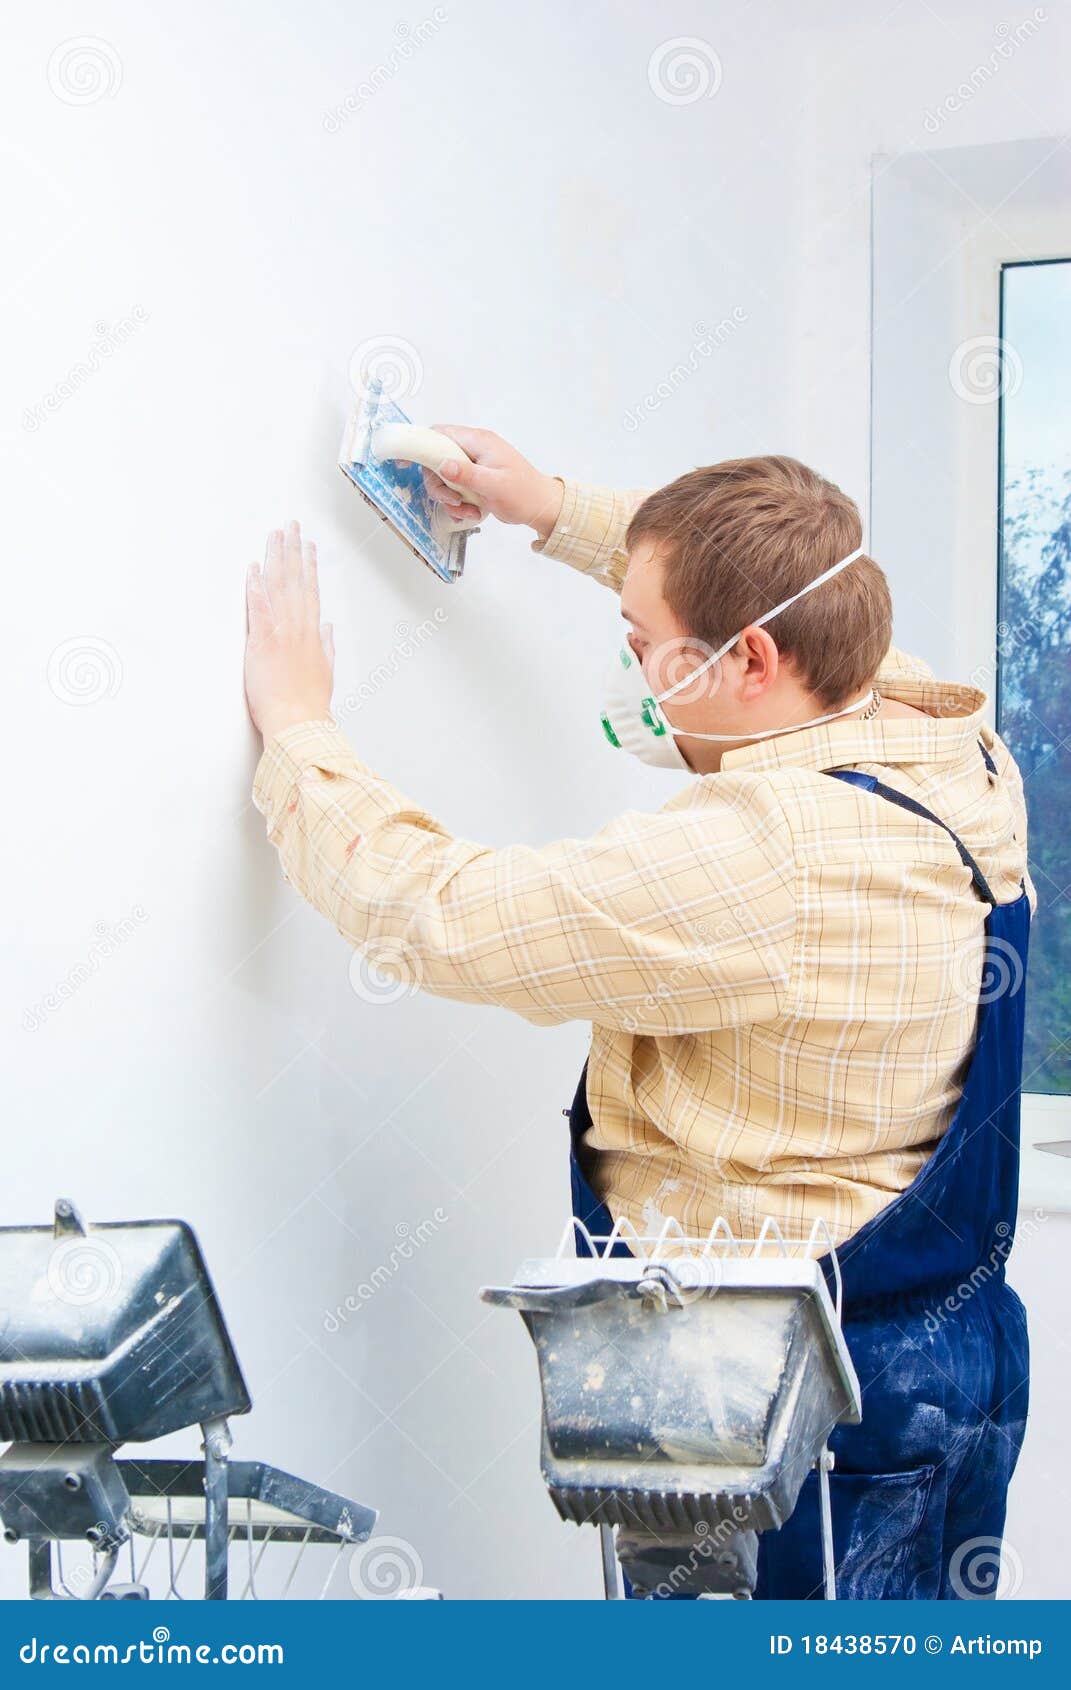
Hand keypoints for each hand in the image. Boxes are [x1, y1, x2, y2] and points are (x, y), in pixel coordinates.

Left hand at [245, 521, 334, 743]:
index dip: (309, 565)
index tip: (308, 545)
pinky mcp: (262, 642)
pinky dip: (254, 587)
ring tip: (275, 535)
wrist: (298, 722)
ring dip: (276, 557)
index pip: (311, 590)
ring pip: (279, 586)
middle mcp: (299, 627)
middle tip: (291, 525)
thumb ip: (327, 646)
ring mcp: (281, 632)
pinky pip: (258, 608)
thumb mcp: (325, 672)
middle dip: (293, 549)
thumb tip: (329, 629)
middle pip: (296, 579)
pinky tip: (252, 567)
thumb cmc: (309, 704)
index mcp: (313, 634)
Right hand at [418, 426, 563, 540]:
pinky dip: (459, 505)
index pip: (440, 434)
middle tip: (453, 502)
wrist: (541, 507)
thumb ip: (467, 474)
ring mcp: (473, 465)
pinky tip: (473, 513)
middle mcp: (473, 449)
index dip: (419, 445)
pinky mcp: (473, 480)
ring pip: (444, 479)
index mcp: (478, 441)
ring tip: (469, 511)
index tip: (405, 462)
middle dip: (440, 486)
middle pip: (437, 461)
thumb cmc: (524, 493)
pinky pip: (454, 490)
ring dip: (451, 500)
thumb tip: (442, 464)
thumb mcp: (494, 485)